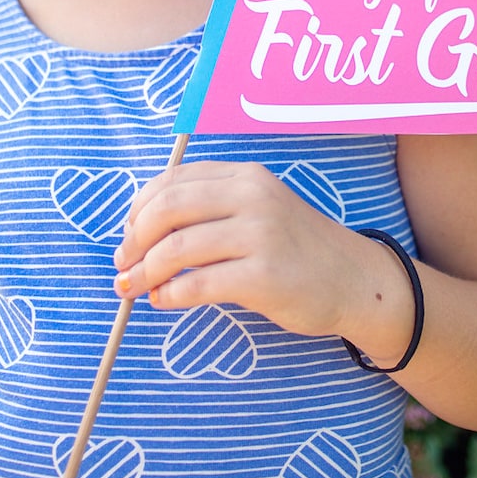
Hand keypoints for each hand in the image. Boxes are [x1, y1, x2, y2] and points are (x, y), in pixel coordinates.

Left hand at [112, 159, 371, 339]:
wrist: (354, 279)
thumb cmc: (296, 249)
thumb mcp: (258, 210)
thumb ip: (211, 210)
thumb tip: (140, 232)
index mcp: (245, 176)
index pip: (172, 180)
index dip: (138, 208)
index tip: (128, 235)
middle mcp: (252, 197)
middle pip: (167, 208)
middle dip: (134, 239)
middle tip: (123, 264)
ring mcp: (260, 234)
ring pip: (177, 248)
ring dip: (145, 271)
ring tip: (134, 289)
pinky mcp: (264, 276)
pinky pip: (198, 285)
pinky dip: (170, 295)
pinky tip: (164, 301)